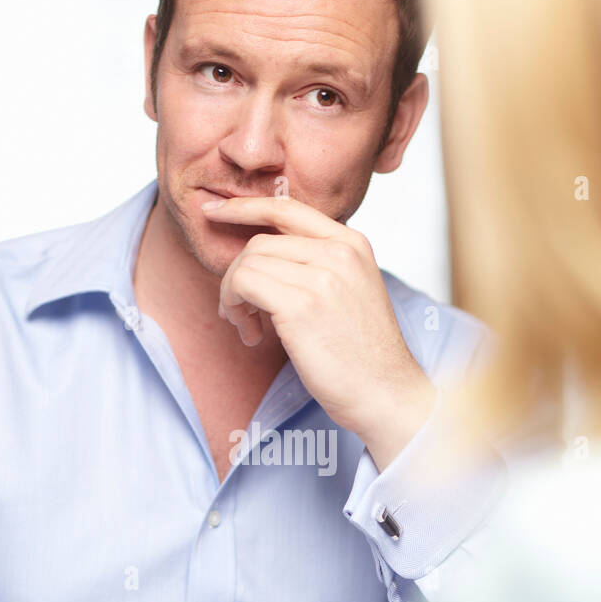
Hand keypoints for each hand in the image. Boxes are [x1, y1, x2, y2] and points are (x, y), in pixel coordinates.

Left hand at [204, 194, 434, 470]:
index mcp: (352, 244)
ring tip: (248, 327)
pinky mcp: (301, 305)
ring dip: (233, 296)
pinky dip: (235, 308)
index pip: (287, 208)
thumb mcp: (350, 292)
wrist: (386, 393)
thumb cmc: (363, 356)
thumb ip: (317, 266)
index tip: (214, 212)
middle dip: (237, 275)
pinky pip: (243, 285)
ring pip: (247, 263)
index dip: (244, 207)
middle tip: (239, 313)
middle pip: (260, 241)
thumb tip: (261, 257)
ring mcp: (322, 276)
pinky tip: (252, 335)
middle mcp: (339, 251)